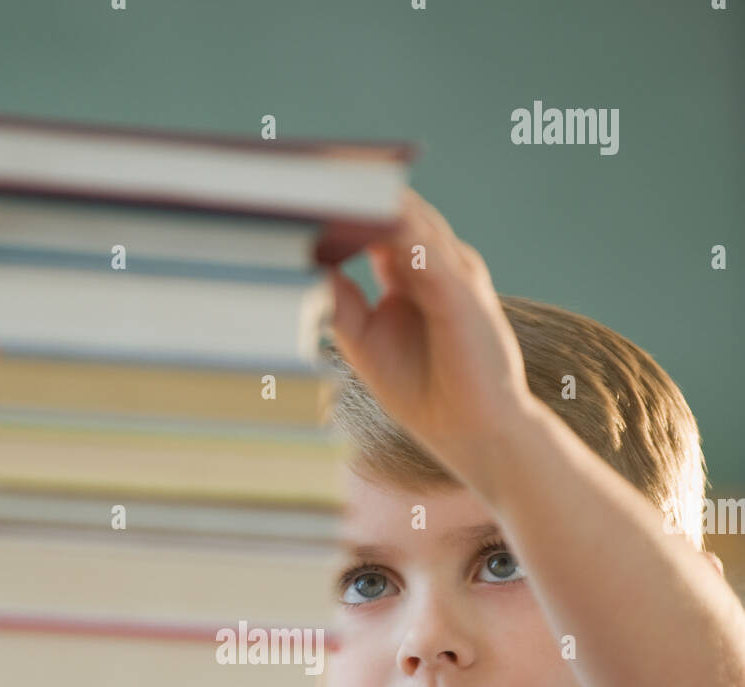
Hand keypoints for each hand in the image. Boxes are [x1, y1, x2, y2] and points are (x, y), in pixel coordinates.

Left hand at [327, 188, 539, 479]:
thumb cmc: (425, 392)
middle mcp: (435, 262)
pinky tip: (365, 214)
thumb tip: (305, 268)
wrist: (476, 434)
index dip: (343, 202)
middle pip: (392, 207)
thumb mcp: (366, 345)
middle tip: (302, 165)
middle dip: (351, 189)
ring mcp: (452, 271)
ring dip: (369, 197)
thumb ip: (341, 305)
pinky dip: (396, 228)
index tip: (297, 186)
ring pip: (409, 216)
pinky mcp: (462, 290)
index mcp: (410, 271)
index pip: (376, 218)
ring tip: (325, 176)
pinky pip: (426, 248)